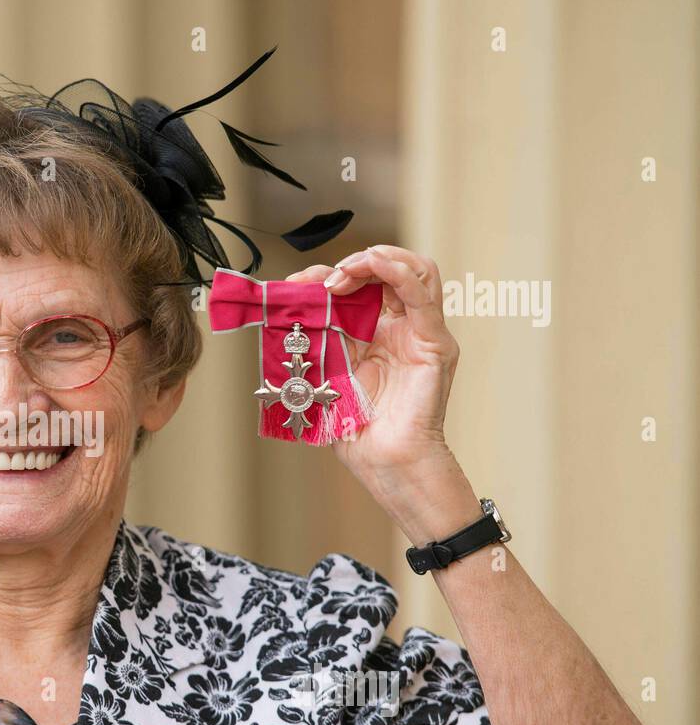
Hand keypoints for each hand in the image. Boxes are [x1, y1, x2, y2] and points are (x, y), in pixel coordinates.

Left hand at [285, 245, 458, 488]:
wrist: (384, 463)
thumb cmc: (357, 430)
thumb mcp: (325, 374)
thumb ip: (316, 341)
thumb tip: (289, 308)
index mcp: (373, 335)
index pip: (357, 287)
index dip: (325, 277)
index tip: (295, 284)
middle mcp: (400, 329)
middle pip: (384, 272)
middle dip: (348, 266)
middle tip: (320, 281)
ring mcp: (420, 333)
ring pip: (412, 270)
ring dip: (373, 261)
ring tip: (344, 274)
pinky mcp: (435, 343)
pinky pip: (422, 295)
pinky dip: (397, 272)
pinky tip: (372, 267)